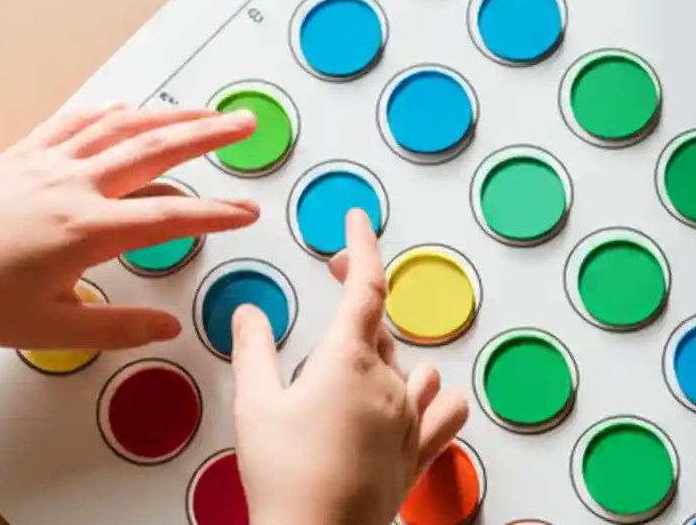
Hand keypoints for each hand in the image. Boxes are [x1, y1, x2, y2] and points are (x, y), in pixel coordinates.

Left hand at [0, 104, 259, 352]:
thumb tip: (166, 327)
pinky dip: (111, 113)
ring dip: (169, 115)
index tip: (247, 212)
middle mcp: (74, 187)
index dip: (216, 214)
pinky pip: (77, 122)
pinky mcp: (26, 155)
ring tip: (204, 111)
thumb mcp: (51, 330)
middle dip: (208, 134)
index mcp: (87, 232)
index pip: (169, 217)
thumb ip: (116, 328)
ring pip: (122, 127)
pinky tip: (129, 109)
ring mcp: (50, 164)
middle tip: (245, 125)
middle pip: (156, 150)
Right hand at [230, 209, 469, 524]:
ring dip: (390, 355)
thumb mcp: (254, 403)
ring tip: (361, 362)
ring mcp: (409, 420)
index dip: (363, 244)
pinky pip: (445, 412)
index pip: (366, 284)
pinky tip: (421, 398)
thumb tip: (250, 312)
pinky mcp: (418, 453)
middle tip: (333, 283)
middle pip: (380, 326)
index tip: (359, 218)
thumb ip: (253, 348)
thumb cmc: (284, 477)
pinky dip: (435, 398)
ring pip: (412, 366)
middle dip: (356, 302)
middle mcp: (388, 383)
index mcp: (348, 360)